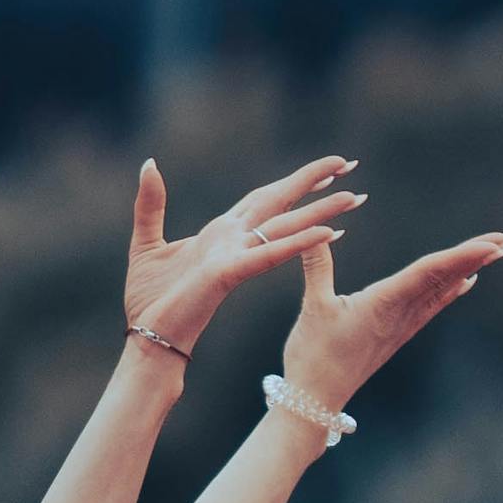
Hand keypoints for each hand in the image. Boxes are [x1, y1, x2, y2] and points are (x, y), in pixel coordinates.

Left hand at [122, 149, 356, 364]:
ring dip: (321, 211)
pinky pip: (269, 254)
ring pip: (286, 227)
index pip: (264, 199)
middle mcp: (235, 242)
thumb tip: (150, 164)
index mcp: (221, 234)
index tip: (329, 171)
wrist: (147, 338)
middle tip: (351, 165)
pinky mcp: (228, 274)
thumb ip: (151, 204)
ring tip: (356, 198)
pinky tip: (328, 232)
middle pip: (282, 204)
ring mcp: (236, 257)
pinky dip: (298, 242)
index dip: (296, 182)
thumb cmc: (149, 301)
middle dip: (316, 184)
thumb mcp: (146, 242)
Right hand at [277, 223, 502, 420]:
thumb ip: (317, 266)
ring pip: (443, 290)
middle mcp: (402, 314)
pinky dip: (452, 289)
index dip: (463, 255)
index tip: (492, 245)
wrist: (316, 399)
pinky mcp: (397, 333)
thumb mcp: (314, 307)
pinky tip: (468, 281)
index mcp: (385, 303)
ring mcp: (402, 325)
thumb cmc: (313, 356)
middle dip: (478, 258)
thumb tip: (315, 231)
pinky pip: (433, 306)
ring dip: (470, 269)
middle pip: (447, 278)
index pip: (431, 272)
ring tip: (496, 253)